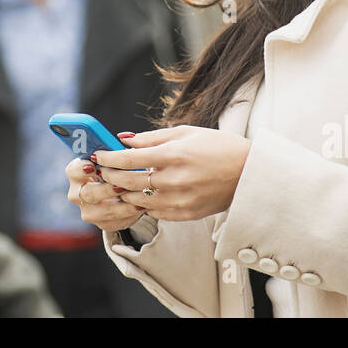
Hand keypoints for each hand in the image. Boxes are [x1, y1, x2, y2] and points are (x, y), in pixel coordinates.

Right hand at [65, 157, 146, 231]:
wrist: (120, 192)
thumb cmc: (116, 168)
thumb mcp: (114, 157)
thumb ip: (115, 151)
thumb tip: (128, 138)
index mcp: (77, 172)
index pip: (74, 170)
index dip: (82, 168)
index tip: (92, 165)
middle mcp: (77, 193)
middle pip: (88, 193)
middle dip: (107, 189)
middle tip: (121, 185)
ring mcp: (88, 210)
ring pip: (103, 211)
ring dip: (122, 205)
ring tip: (138, 199)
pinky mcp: (101, 223)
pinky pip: (115, 221)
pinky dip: (129, 214)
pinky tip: (140, 207)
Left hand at [93, 125, 251, 221]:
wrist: (249, 173)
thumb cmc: (218, 147)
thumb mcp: (186, 132)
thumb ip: (152, 137)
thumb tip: (124, 140)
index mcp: (174, 155)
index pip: (130, 159)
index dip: (109, 158)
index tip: (98, 155)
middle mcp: (175, 180)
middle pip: (129, 182)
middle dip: (110, 176)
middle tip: (101, 170)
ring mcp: (180, 200)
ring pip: (138, 200)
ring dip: (124, 192)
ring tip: (118, 183)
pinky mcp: (186, 215)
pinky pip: (155, 212)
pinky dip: (144, 203)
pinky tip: (141, 194)